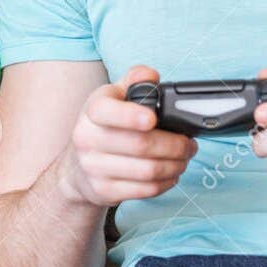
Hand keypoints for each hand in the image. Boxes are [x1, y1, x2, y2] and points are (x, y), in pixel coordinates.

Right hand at [61, 65, 198, 207]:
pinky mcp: (103, 190)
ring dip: (175, 165)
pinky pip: (145, 190)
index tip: (152, 119)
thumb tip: (152, 76)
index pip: (107, 111)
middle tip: (189, 144)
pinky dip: (166, 182)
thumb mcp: (114, 98)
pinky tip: (171, 174)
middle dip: (175, 145)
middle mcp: (87, 138)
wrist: (77, 168)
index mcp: (92, 111)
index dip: (131, 116)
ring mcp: (93, 167)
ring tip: (184, 159)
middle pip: (140, 145)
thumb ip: (135, 81)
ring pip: (147, 170)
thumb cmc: (104, 127)